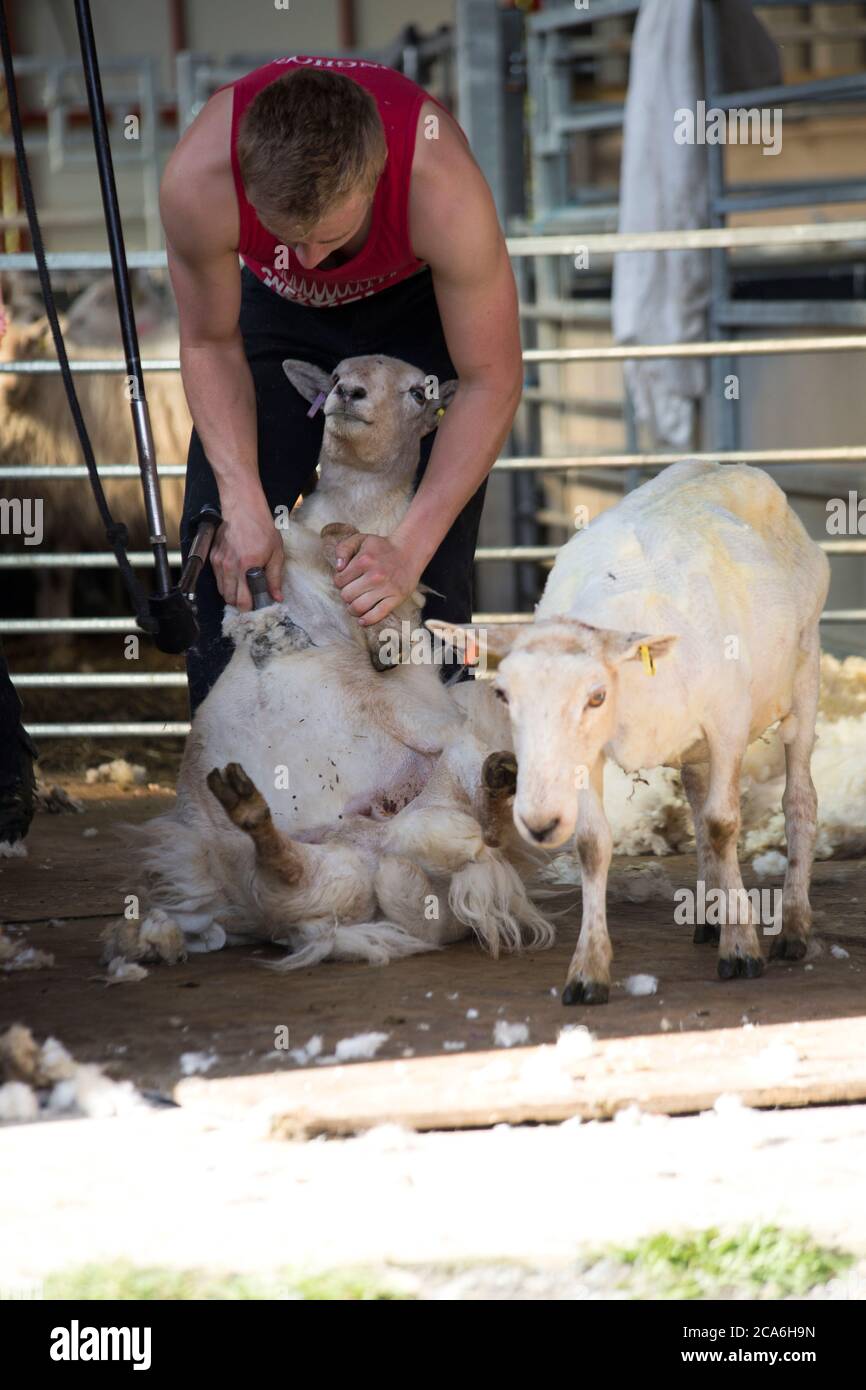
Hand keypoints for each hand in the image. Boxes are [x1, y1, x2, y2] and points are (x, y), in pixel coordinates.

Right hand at [209, 491, 283, 609]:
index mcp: (246, 566)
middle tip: (251, 600)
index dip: (249, 608)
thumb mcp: (276, 553)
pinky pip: (218, 579)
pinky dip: (226, 582)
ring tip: (244, 590)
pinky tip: (236, 577)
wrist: (243, 508)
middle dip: (240, 603)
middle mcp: (230, 566)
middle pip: (230, 599)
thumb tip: (277, 597)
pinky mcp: (213, 557)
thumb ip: (275, 577)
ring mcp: (219, 562)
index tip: (256, 608)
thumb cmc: (261, 527)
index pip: (242, 600)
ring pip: (222, 590)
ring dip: (232, 594)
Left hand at [333, 533, 421, 625]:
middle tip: (351, 591)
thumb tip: (338, 568)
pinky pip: (377, 615)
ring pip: (358, 607)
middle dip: (346, 595)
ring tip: (354, 605)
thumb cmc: (381, 547)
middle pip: (347, 595)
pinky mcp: (396, 598)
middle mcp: (374, 576)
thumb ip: (343, 549)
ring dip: (352, 609)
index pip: (339, 581)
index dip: (339, 582)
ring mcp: (386, 588)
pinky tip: (362, 620)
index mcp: (364, 560)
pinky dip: (367, 620)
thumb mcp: (360, 539)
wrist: (409, 551)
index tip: (346, 580)